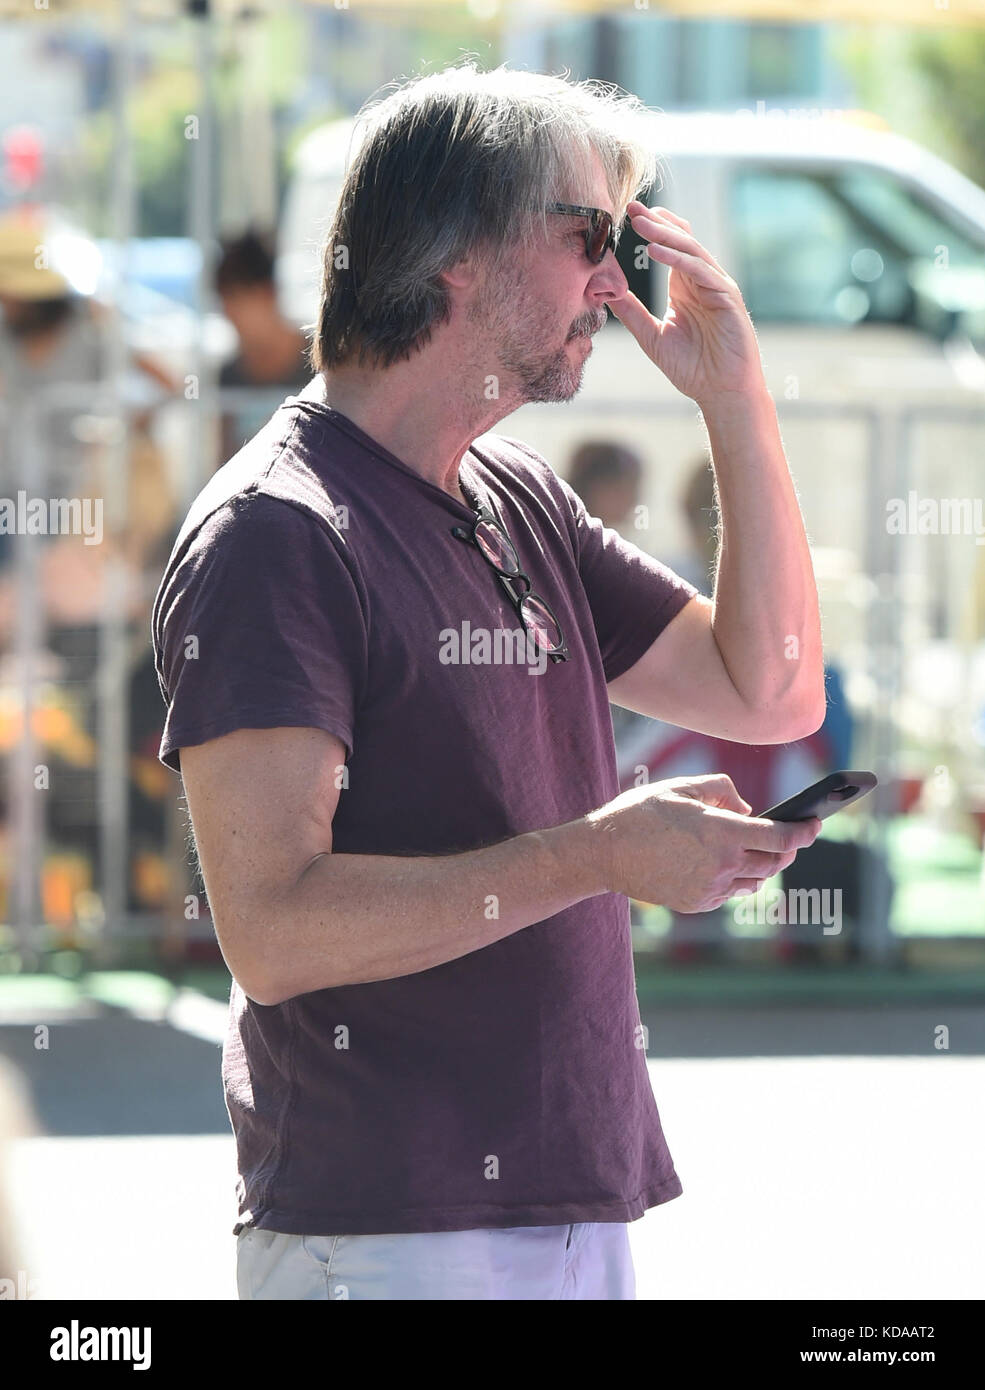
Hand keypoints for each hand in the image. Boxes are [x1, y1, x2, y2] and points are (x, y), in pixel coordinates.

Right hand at [586, 773, 820, 911]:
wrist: (603, 853)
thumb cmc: (641, 813)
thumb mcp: (682, 787)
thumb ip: (723, 791)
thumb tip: (747, 810)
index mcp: (720, 831)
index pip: (779, 837)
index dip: (803, 831)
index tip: (815, 824)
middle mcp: (721, 864)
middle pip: (773, 862)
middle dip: (786, 849)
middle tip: (788, 836)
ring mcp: (710, 888)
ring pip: (755, 881)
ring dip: (763, 865)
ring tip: (756, 849)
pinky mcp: (697, 903)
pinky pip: (730, 892)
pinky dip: (737, 878)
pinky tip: (725, 864)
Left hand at [606, 202, 765, 406]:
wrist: (720, 392)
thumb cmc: (692, 368)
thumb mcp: (652, 337)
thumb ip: (632, 313)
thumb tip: (607, 293)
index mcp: (685, 287)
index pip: (669, 248)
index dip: (651, 230)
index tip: (626, 216)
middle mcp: (701, 281)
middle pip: (680, 241)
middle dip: (656, 223)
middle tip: (631, 208)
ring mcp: (716, 287)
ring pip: (690, 250)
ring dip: (665, 235)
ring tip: (640, 223)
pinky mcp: (727, 297)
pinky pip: (701, 271)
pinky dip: (678, 260)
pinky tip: (656, 251)